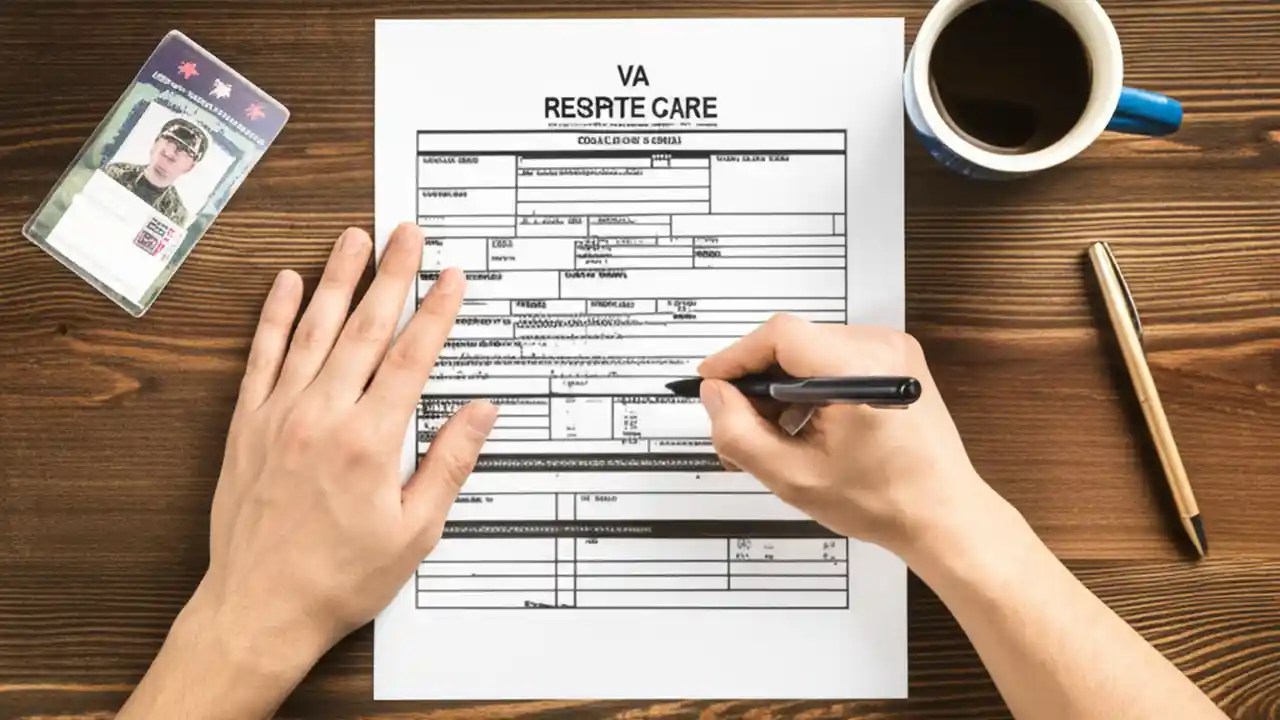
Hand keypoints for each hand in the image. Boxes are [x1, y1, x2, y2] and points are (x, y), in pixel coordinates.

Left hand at [195, 224, 494, 675]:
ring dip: (336, 280)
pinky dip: (274, 317)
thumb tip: (481, 413)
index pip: (412, 358)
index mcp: (370, 442)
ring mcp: (280, 415)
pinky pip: (262, 357)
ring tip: (353, 240)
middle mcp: (323, 417)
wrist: (259, 609)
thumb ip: (448, 464)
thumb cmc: (338, 579)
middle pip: (365, 329)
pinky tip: (285, 285)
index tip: (451, 277)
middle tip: (406, 233)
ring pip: (313, 330)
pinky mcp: (247, 425)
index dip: (436, 312)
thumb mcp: (414, 533)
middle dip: (392, 275)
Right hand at [698, 315, 991, 556]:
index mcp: (859, 370)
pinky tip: (803, 428)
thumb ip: (739, 433)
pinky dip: (808, 389)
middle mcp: (881, 348)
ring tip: (773, 438)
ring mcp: (893, 352)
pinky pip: (834, 360)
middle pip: (792, 344)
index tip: (711, 382)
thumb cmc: (885, 502)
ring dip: (781, 389)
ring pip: (809, 353)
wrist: (943, 516)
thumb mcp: (793, 476)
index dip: (736, 356)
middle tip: (737, 427)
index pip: (779, 336)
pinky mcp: (895, 363)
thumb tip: (715, 396)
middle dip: (757, 384)